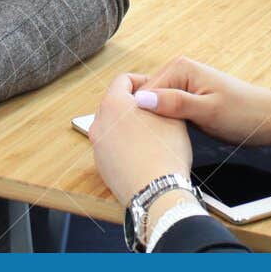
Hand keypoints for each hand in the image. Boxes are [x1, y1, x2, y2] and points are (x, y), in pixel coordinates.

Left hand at [89, 72, 191, 206]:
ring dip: (128, 125)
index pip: (123, 80)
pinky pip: (112, 146)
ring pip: (113, 126)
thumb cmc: (165, 154)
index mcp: (114, 104)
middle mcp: (100, 123)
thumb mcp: (173, 116)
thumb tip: (157, 95)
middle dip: (134, 104)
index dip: (142, 80)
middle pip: (115, 103)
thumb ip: (161, 98)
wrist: (156, 192)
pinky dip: (125, 145)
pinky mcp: (101, 165)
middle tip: (155, 111)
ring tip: (150, 134)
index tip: (156, 89)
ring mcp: (98, 146)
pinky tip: (144, 152)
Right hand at [134, 56, 270, 152]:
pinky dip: (164, 123)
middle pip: (147, 97)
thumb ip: (175, 104)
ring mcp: (184, 84)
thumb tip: (142, 99)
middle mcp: (179, 71)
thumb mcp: (207, 111)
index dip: (138, 114)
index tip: (137, 138)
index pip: (143, 91)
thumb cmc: (242, 114)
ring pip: (155, 105)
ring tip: (153, 142)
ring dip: (154, 122)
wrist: (268, 119)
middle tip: (146, 142)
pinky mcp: (189, 98)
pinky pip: (167, 109)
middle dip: (145, 118)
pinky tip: (165, 138)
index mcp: (180, 67)